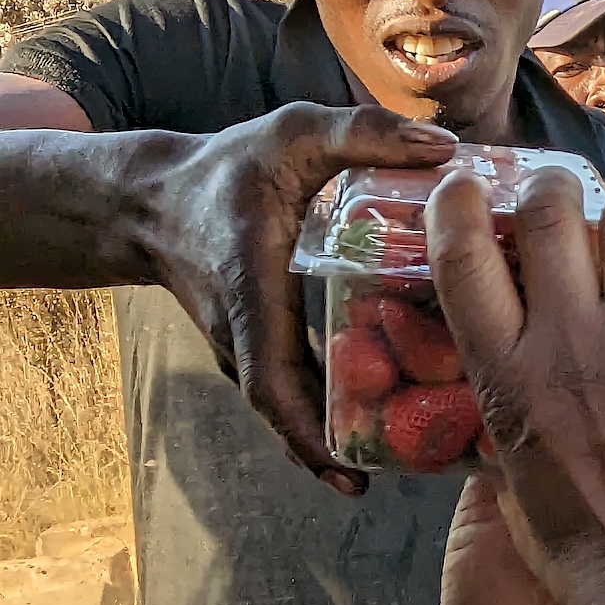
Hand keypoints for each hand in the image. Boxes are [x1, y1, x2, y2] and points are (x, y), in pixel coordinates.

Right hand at [137, 102, 456, 494]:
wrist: (158, 196)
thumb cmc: (229, 166)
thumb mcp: (295, 133)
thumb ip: (364, 134)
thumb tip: (446, 148)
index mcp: (252, 295)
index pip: (271, 383)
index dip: (307, 434)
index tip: (351, 472)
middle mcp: (247, 336)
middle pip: (290, 412)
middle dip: (342, 447)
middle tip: (416, 464)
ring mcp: (249, 347)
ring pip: (294, 404)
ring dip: (341, 432)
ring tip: (415, 451)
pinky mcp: (260, 344)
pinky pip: (296, 385)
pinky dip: (335, 403)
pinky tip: (389, 406)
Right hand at [425, 168, 604, 604]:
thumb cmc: (596, 567)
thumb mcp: (522, 488)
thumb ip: (512, 419)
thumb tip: (518, 374)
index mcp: (509, 378)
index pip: (461, 256)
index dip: (456, 202)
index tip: (465, 180)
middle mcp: (570, 342)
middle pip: (548, 208)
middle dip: (555, 186)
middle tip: (571, 196)